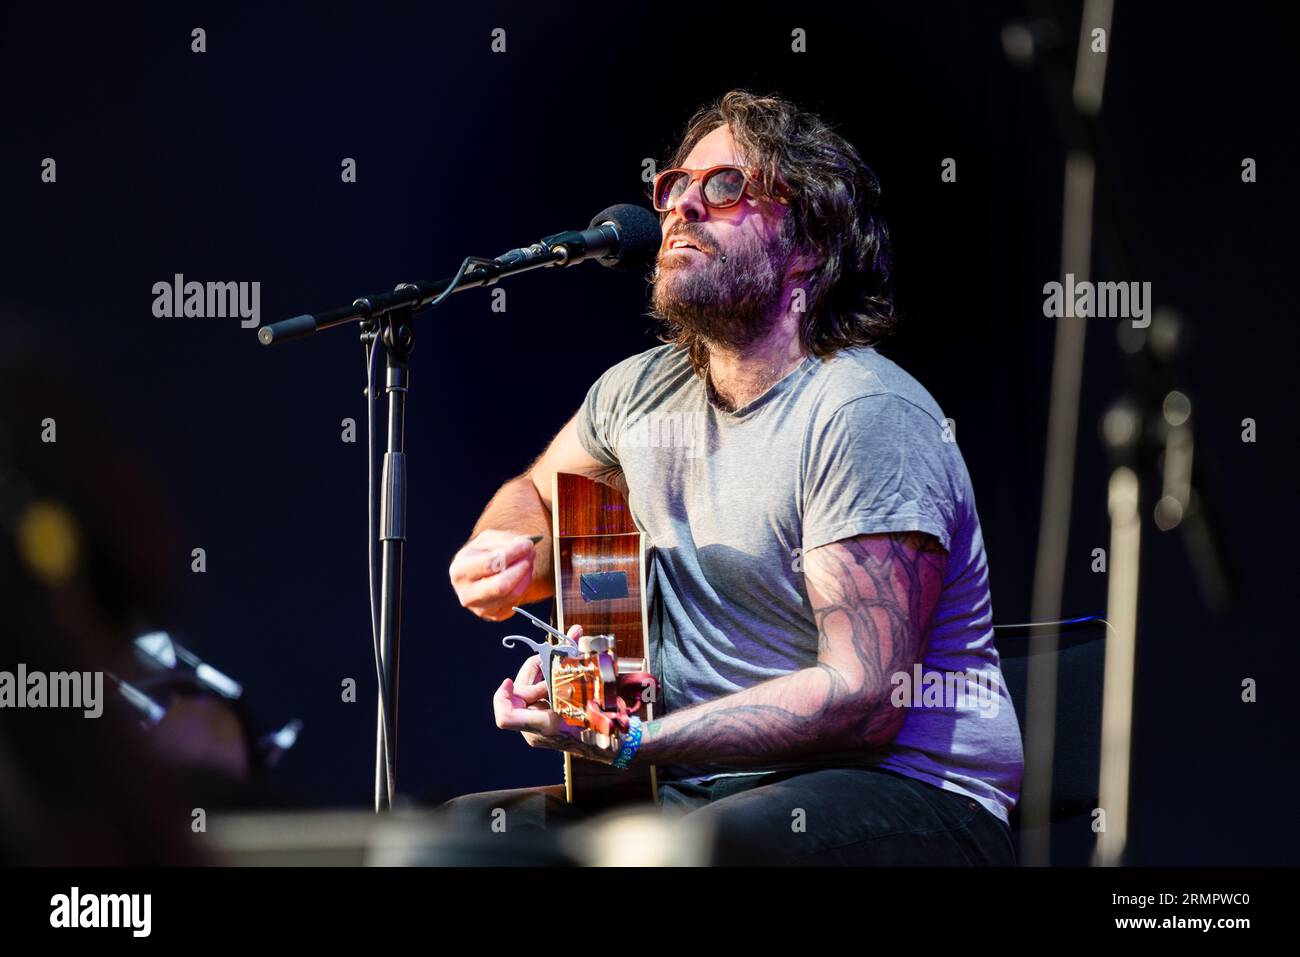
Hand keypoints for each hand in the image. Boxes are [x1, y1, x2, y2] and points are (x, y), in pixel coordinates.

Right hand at [449, 530, 537, 621]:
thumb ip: (507, 540)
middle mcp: (466, 593)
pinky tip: (522, 576)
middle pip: (500, 586)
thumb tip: (526, 545)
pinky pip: (515, 603)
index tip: (528, 544)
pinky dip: (524, 587)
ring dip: (526, 576)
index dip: (512, 554)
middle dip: (521, 568)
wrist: (481, 571)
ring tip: (528, 562)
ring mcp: (479, 608)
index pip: (489, 564)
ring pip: (511, 595)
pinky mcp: (494, 615)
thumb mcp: (490, 539)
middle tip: (531, 554)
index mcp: (460, 570)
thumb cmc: (484, 552)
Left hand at [492, 625, 616, 762]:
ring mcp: (536, 730)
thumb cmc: (601, 719)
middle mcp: (535, 730)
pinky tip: (559, 678)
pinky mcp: (540, 726)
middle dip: (533, 673)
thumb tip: (576, 631)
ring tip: (559, 666)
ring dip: (540, 677)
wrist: (608, 746)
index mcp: (545, 725)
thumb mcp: (589, 692)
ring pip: (526, 696)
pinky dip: (544, 687)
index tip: (509, 680)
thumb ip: (577, 662)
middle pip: (518, 695)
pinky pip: (533, 702)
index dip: (502, 697)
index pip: (505, 718)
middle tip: (551, 660)